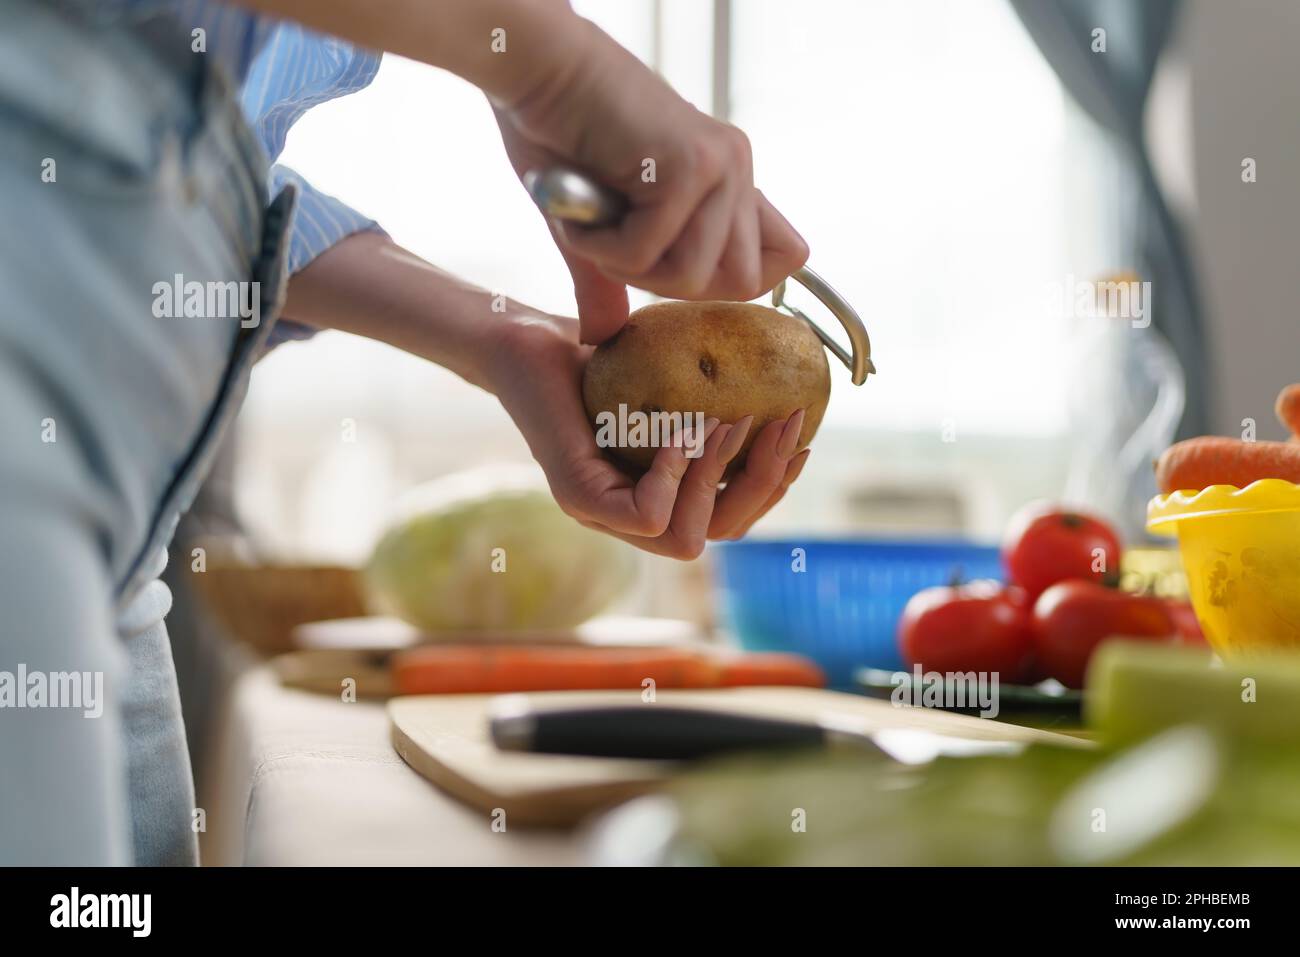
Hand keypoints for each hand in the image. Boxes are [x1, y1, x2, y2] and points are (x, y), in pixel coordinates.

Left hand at [490, 314, 810, 557]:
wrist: (524, 336)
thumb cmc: (596, 353)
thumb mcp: (673, 376)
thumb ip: (720, 395)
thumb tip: (796, 378)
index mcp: (659, 493)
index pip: (732, 519)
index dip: (774, 486)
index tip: (801, 436)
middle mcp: (631, 515)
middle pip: (722, 533)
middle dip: (765, 483)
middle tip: (786, 423)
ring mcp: (601, 512)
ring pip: (687, 540)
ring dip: (721, 479)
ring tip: (733, 420)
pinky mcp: (577, 495)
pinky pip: (645, 516)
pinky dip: (676, 476)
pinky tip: (686, 428)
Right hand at [493, 17, 808, 343]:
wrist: (535, 68)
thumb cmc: (560, 134)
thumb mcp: (600, 223)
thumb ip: (619, 276)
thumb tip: (605, 336)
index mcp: (730, 180)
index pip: (779, 259)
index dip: (726, 283)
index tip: (663, 265)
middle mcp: (736, 169)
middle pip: (738, 284)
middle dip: (666, 282)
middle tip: (616, 243)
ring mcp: (719, 165)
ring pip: (693, 277)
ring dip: (626, 265)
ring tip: (594, 220)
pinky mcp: (687, 166)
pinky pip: (647, 253)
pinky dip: (597, 244)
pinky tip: (576, 202)